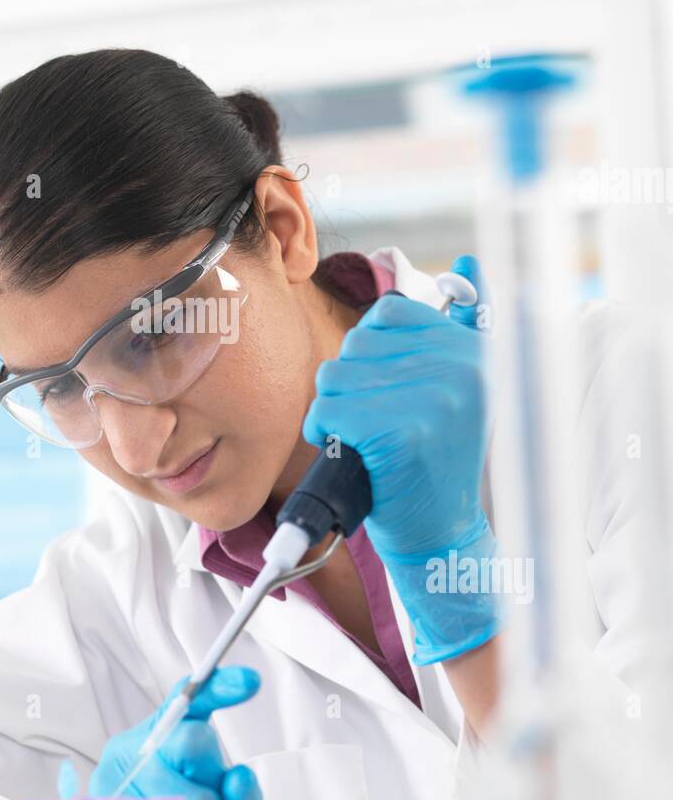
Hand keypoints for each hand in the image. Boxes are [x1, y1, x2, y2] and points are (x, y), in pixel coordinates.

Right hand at [88, 666, 262, 799]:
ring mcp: (116, 786)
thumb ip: (241, 796)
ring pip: (196, 798)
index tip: (251, 680)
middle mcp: (134, 753)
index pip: (188, 698)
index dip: (219, 686)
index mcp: (161, 738)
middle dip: (214, 778)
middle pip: (194, 739)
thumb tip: (241, 776)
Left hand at [303, 256, 503, 663]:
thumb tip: (469, 264)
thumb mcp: (462, 387)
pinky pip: (330, 409)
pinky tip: (351, 452)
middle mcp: (462, 365)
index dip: (370, 351)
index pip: (389, 311)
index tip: (387, 390)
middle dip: (350, 385)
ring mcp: (436, 395)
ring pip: (337, 375)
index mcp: (473, 349)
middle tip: (377, 424)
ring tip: (365, 440)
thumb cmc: (435, 461)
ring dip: (335, 410)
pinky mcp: (404, 429)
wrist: (441, 535)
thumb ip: (464, 326)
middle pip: (357, 343)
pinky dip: (326, 432)